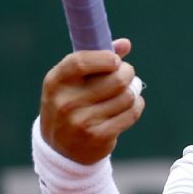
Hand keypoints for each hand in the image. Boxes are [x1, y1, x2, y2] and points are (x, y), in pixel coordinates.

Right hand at [39, 38, 144, 164]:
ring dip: (133, 91)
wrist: (61, 149)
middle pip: (115, 79)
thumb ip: (97, 59)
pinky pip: (131, 113)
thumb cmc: (71, 103)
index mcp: (55, 82)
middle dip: (127, 73)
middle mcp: (66, 102)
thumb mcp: (73, 81)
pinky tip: (130, 105)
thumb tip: (125, 44)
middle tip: (126, 74)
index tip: (115, 60)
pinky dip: (136, 105)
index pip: (81, 62)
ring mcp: (81, 121)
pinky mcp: (98, 137)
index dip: (105, 58)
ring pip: (127, 96)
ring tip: (127, 91)